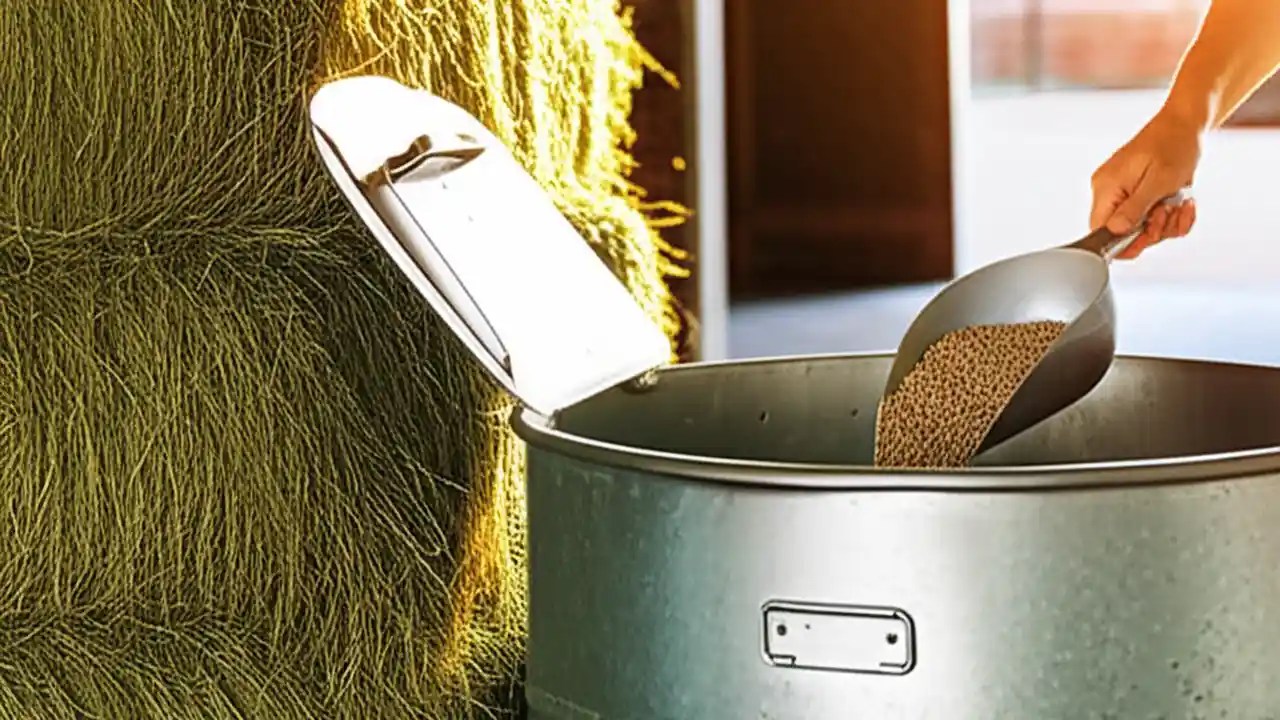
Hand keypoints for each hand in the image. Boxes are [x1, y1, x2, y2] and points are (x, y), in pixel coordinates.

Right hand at [1089, 109, 1202, 258]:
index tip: (1149, 236)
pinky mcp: (1138, 195)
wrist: (1186, 124)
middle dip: (1154, 228)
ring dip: (1168, 221)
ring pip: (1142, 228)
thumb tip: (1115, 231)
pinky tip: (1180, 201)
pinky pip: (1152, 219)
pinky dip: (1171, 215)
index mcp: (1106, 187)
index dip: (1124, 242)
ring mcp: (1124, 194)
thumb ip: (1134, 208)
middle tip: (1169, 210)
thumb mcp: (1158, 180)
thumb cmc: (1173, 144)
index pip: (1100, 231)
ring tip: (1179, 201)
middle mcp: (1110, 192)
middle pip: (1123, 233)